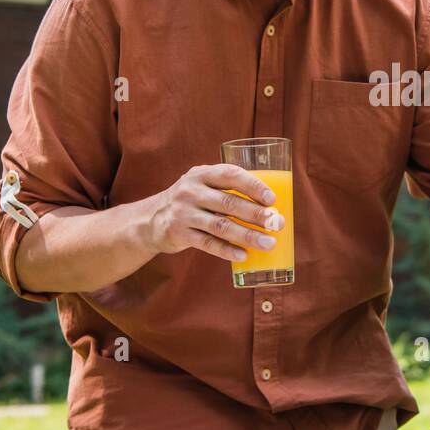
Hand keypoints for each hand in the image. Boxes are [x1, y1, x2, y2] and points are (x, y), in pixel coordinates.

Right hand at [147, 165, 284, 261]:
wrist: (151, 218)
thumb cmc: (192, 201)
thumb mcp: (203, 186)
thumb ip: (228, 190)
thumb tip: (271, 207)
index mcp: (202, 174)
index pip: (230, 175)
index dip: (253, 186)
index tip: (272, 199)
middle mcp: (191, 191)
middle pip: (229, 203)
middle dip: (256, 214)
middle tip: (277, 224)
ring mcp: (183, 213)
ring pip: (220, 226)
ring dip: (247, 235)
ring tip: (268, 243)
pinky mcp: (179, 233)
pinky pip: (207, 243)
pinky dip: (227, 250)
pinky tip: (244, 255)